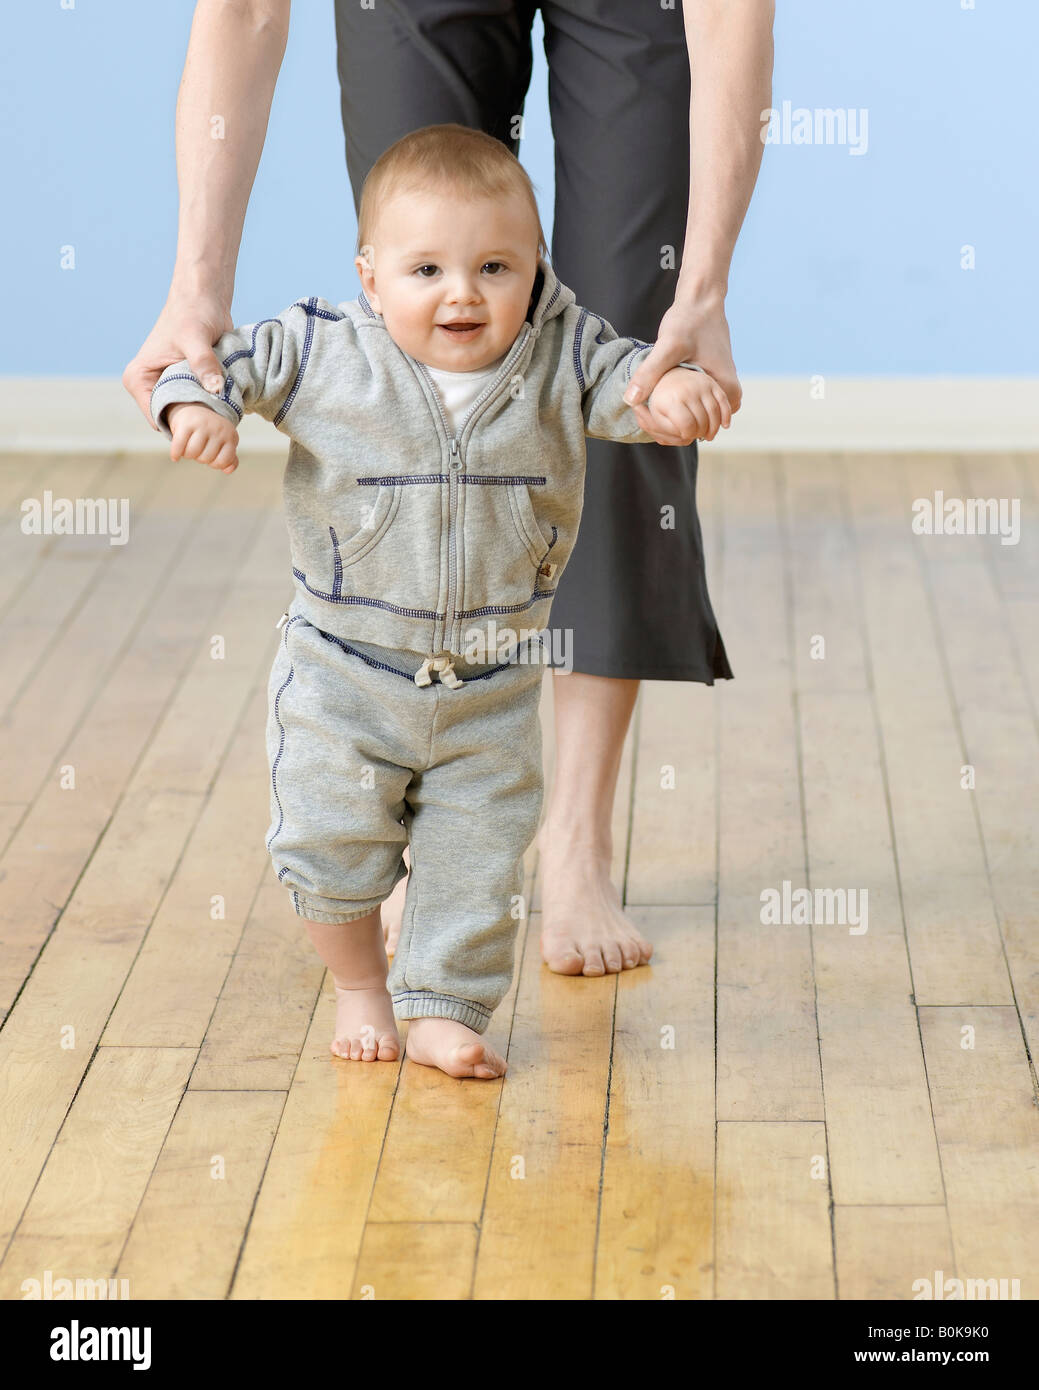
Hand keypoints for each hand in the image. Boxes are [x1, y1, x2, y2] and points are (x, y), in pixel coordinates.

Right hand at [122, 289, 233, 428]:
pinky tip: (226, 407)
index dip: (180, 425)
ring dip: (204, 416)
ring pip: (186, 416)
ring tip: (224, 412)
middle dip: (194, 423)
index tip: (206, 425)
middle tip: (219, 421)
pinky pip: (197, 407)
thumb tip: (216, 389)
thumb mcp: (196, 338)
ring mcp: (167, 387)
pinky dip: (211, 408)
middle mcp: (149, 386)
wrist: (204, 298)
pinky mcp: (185, 386)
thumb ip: (203, 363)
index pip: (156, 417)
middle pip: (172, 420)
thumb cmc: (193, 312)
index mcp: (138, 379)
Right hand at [167, 402, 239, 473]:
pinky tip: (175, 457)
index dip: (214, 464)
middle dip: (199, 458)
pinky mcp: (186, 423)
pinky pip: (179, 446)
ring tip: (189, 448)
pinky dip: (175, 454)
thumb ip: (230, 459)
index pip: (223, 461)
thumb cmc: (212, 432)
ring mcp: (203, 425)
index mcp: (230, 436)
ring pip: (192, 453)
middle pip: (205, 458)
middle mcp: (218, 429)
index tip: (211, 457)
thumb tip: (227, 470)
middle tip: (199, 448)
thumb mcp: (225, 443)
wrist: (195, 408)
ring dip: (187, 455)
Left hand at [622, 285, 741, 437]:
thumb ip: (650, 373)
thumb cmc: (688, 320)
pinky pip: (699, 402)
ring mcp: (724, 387)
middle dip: (677, 424)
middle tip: (650, 417)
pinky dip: (683, 403)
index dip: (675, 429)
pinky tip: (664, 396)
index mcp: (726, 391)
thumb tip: (630, 400)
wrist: (701, 298)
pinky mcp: (715, 380)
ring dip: (680, 414)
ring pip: (700, 415)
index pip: (702, 428)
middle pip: (701, 425)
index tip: (651, 422)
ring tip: (656, 408)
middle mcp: (730, 394)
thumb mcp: (668, 346)